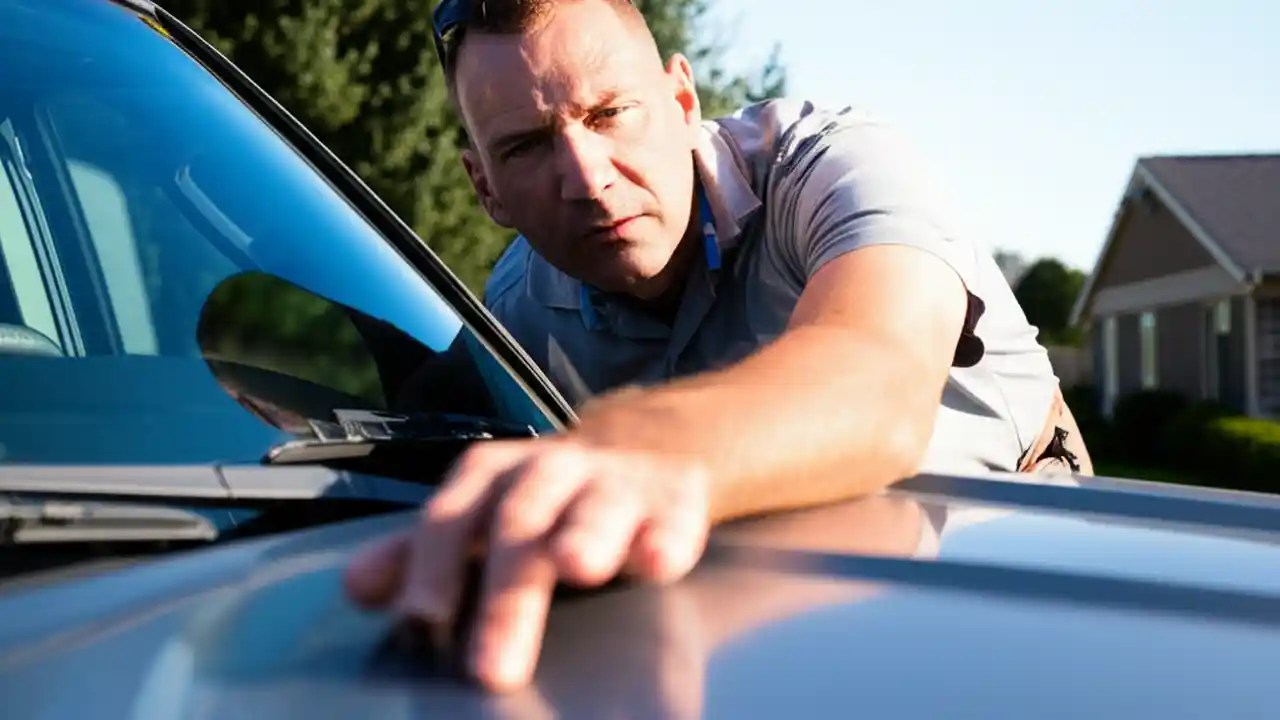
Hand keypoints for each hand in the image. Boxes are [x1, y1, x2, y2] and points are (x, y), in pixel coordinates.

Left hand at [342, 435, 711, 691]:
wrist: (643, 448)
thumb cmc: (545, 497)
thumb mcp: (479, 513)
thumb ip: (419, 553)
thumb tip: (357, 588)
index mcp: (492, 477)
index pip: (452, 518)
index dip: (434, 565)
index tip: (421, 620)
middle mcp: (550, 472)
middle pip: (520, 526)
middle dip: (507, 596)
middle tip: (492, 667)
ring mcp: (614, 484)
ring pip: (596, 508)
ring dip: (586, 535)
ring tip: (576, 567)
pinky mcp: (673, 501)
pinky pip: (671, 520)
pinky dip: (663, 539)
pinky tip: (656, 562)